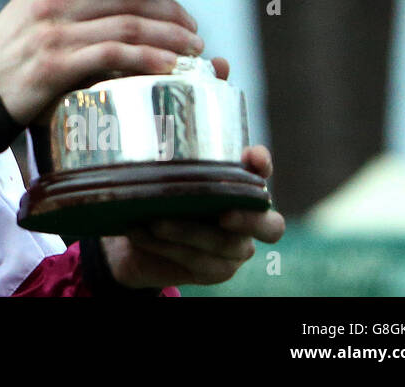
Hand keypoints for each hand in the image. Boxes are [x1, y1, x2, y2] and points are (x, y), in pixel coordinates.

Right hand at [0, 0, 203, 124]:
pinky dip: (148, 60)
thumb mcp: (34, 4)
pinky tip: (168, 65)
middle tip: (190, 22)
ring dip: (168, 36)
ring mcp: (54, 32)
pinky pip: (115, 56)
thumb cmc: (13, 47)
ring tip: (191, 47)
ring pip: (128, 24)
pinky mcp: (57, 66)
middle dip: (169, 7)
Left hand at [100, 145, 285, 288]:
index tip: (253, 157)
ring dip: (187, 232)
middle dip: (249, 220)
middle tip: (224, 215)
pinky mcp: (215, 271)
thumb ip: (162, 162)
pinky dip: (166, 247)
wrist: (134, 244)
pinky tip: (141, 234)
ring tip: (155, 222)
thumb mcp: (154, 178)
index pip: (260, 175)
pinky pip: (196, 261)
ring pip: (223, 245)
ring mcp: (235, 249)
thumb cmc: (154, 201)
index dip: (262, 166)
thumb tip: (145, 132)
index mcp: (239, 189)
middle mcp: (248, 221)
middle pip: (270, 226)